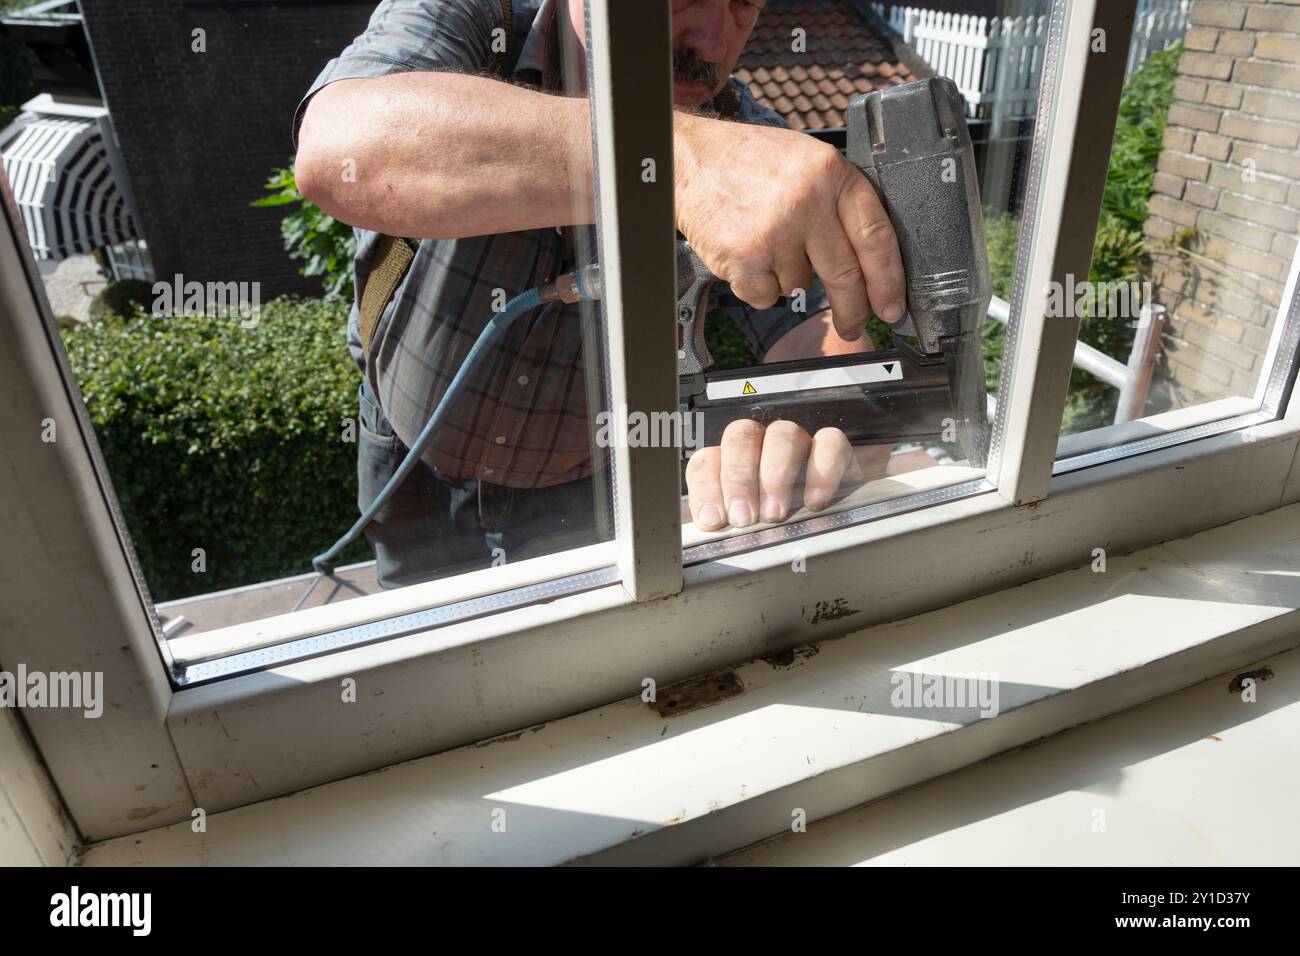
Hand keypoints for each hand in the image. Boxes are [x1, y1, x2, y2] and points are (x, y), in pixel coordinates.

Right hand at [673, 111, 905, 342]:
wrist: (693, 159)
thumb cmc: (752, 163)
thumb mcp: (810, 164)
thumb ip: (841, 202)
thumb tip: (873, 264)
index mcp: (833, 174)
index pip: (876, 237)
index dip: (889, 279)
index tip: (892, 306)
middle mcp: (808, 201)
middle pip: (846, 275)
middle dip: (853, 310)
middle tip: (853, 324)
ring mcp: (775, 231)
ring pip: (801, 286)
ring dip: (787, 277)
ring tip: (766, 241)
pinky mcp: (745, 257)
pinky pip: (767, 296)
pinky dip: (758, 286)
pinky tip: (748, 253)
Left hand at [687, 421, 891, 529]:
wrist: (844, 513)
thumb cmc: (788, 520)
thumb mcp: (754, 526)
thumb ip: (732, 524)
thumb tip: (715, 533)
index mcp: (732, 461)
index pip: (709, 460)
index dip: (707, 487)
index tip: (713, 520)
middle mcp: (762, 444)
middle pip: (741, 436)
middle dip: (739, 478)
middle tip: (744, 518)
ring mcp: (799, 442)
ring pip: (782, 434)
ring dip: (775, 475)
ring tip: (775, 514)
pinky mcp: (836, 448)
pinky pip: (829, 443)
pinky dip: (821, 471)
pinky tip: (815, 502)